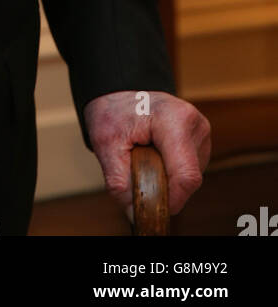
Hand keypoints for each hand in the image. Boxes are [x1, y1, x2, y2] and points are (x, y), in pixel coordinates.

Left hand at [83, 90, 210, 219]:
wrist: (119, 94)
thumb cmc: (113, 113)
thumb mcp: (105, 144)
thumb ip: (118, 182)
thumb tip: (134, 212)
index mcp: (174, 119)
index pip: (185, 175)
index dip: (171, 199)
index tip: (150, 205)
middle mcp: (195, 123)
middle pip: (189, 179)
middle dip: (165, 187)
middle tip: (139, 174)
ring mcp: (201, 131)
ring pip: (191, 176)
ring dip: (168, 178)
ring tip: (146, 157)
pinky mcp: (201, 139)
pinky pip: (190, 169)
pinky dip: (172, 171)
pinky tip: (156, 155)